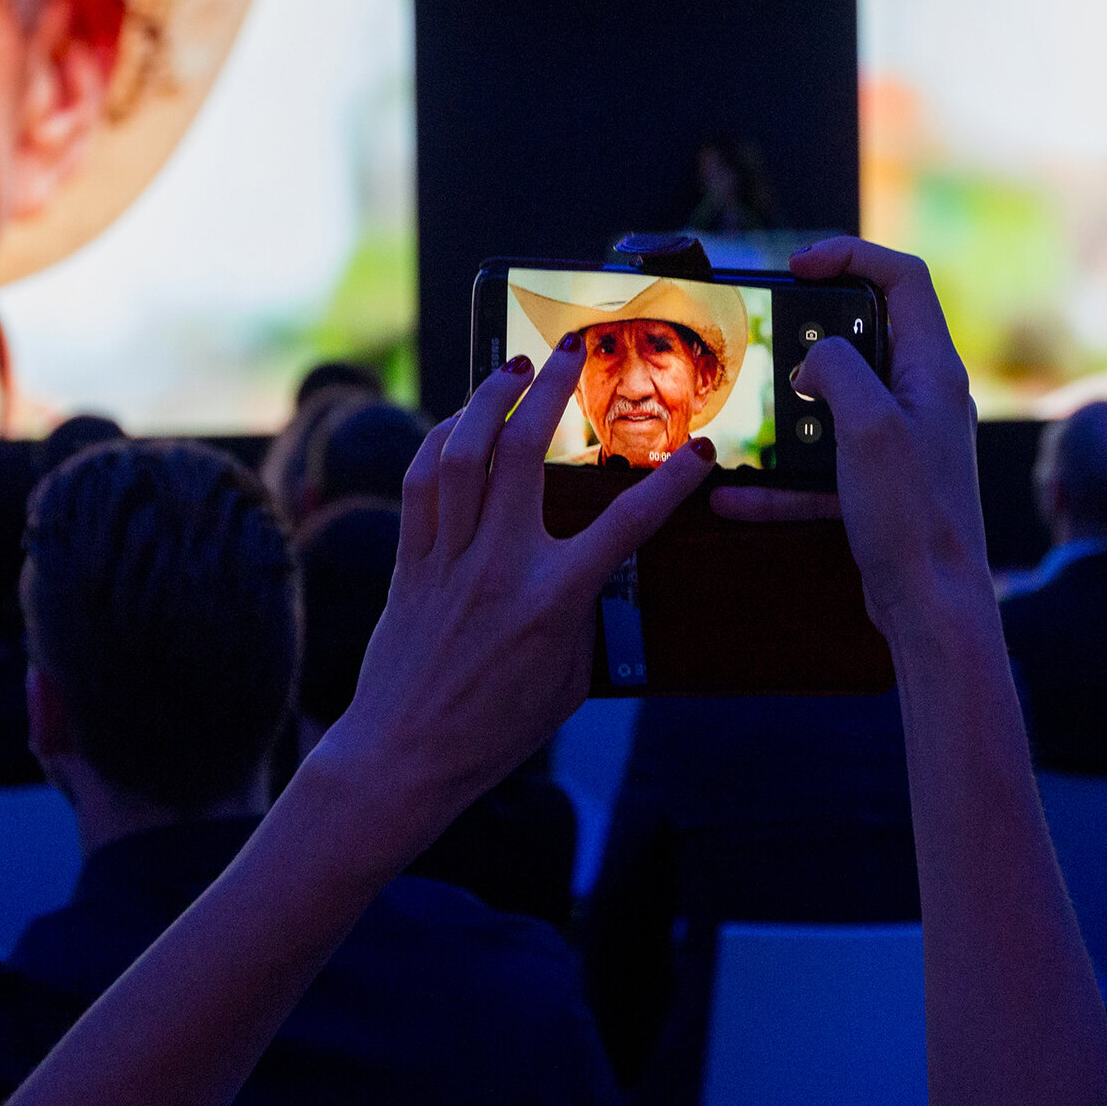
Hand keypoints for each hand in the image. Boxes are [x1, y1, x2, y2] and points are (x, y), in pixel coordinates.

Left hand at [318, 335, 713, 825]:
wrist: (405, 755)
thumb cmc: (497, 729)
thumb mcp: (571, 679)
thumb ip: (589, 616)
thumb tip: (599, 572)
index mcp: (555, 600)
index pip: (629, 524)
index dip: (671, 484)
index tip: (701, 453)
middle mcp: (501, 566)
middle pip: (526, 450)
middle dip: (554, 388)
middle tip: (575, 350)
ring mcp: (450, 558)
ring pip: (466, 452)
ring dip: (490, 398)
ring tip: (514, 367)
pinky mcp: (411, 562)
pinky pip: (423, 482)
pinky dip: (441, 441)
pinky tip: (458, 423)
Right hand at [713, 237, 989, 646]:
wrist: (933, 609)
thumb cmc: (914, 518)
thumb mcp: (868, 426)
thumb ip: (837, 369)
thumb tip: (813, 358)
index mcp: (933, 371)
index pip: (903, 279)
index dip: (851, 256)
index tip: (798, 266)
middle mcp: (924, 400)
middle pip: (867, 336)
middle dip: (812, 341)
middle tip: (774, 349)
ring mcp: (904, 444)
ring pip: (839, 405)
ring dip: (793, 414)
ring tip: (757, 424)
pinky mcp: (882, 487)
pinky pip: (824, 468)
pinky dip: (784, 479)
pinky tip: (736, 498)